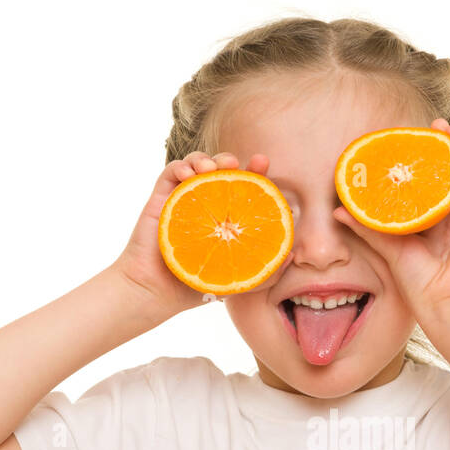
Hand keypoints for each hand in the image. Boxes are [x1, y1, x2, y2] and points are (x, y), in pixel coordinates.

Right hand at [112, 150, 271, 317]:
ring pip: (197, 163)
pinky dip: (182, 165)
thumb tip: (293, 255)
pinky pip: (171, 171)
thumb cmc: (196, 286)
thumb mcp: (239, 281)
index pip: (243, 187)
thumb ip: (268, 272)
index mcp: (225, 216)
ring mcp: (183, 198)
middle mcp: (206, 203)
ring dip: (206, 158)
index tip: (263, 162)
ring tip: (212, 168)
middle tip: (237, 164)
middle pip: (221, 169)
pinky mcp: (162, 198)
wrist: (156, 291)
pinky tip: (190, 175)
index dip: (255, 170)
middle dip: (230, 159)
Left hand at [332, 120, 449, 329]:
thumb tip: (339, 209)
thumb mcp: (389, 251)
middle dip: (439, 151)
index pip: (428, 187)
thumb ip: (368, 228)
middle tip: (428, 127)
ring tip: (445, 128)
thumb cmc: (420, 288)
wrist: (446, 310)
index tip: (407, 143)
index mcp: (433, 225)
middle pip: (447, 177)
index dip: (420, 165)